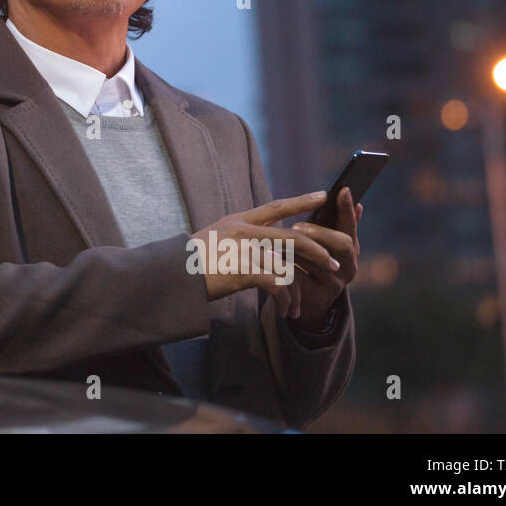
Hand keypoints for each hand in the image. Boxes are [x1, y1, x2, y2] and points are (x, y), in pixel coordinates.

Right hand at [190, 191, 341, 319]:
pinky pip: (276, 285)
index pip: (275, 207)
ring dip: (298, 289)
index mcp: (237, 221)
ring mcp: (243, 249)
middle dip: (318, 251)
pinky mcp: (243, 270)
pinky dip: (284, 300)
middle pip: (292, 237)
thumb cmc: (190, 261)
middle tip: (334, 263)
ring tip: (301, 305)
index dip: (300, 201)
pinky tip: (284, 311)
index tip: (322, 195)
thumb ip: (239, 238)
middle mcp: (243, 231)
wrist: (171, 274)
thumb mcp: (214, 239)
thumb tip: (263, 248)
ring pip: (287, 266)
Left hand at [285, 187, 362, 329]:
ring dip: (297, 249)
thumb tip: (347, 192)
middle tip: (297, 227)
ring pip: (318, 263)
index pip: (352, 226)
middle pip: (344, 245)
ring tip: (276, 240)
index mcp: (350, 250)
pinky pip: (300, 280)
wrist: (303, 302)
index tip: (342, 190)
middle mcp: (348, 267)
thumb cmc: (310, 262)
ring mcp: (334, 285)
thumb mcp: (322, 241)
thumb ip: (333, 220)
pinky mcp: (315, 299)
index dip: (347, 210)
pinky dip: (285, 268)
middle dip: (321, 232)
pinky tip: (269, 259)